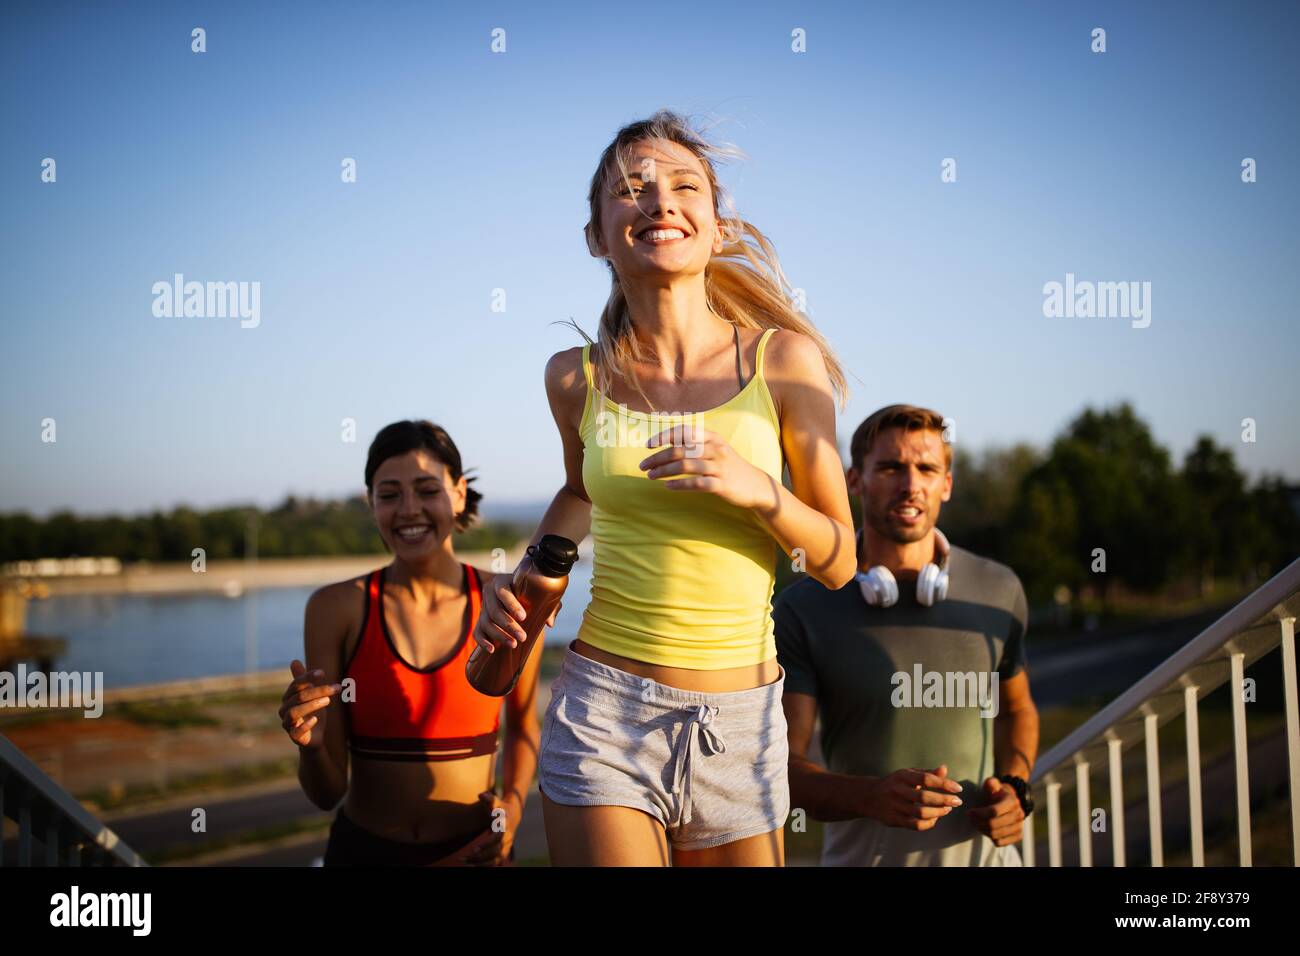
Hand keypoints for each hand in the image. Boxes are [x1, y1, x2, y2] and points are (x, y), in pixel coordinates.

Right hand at [278, 660, 340, 748]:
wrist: (315, 736)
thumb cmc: (312, 712)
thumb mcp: (311, 694)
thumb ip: (304, 680)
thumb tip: (293, 660)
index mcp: (288, 698)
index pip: (295, 685)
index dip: (307, 677)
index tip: (323, 673)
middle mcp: (285, 710)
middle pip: (298, 697)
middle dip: (317, 691)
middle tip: (335, 688)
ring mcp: (287, 724)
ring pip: (294, 712)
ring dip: (311, 705)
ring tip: (328, 701)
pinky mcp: (294, 737)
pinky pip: (295, 732)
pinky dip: (306, 725)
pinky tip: (316, 719)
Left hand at [456, 791, 518, 865]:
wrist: (513, 816)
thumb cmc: (501, 808)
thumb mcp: (497, 802)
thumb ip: (489, 798)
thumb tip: (481, 795)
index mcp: (505, 827)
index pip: (497, 838)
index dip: (486, 844)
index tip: (474, 849)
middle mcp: (507, 839)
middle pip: (494, 852)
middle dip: (479, 857)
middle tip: (462, 858)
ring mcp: (506, 847)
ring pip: (495, 860)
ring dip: (480, 864)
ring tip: (463, 862)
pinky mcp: (503, 853)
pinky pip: (495, 864)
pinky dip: (484, 866)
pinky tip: (471, 865)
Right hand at [471, 567, 561, 657]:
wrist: (515, 592)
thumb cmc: (531, 592)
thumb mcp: (540, 594)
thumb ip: (548, 606)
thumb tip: (549, 623)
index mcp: (502, 581)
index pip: (503, 592)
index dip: (512, 605)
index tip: (523, 617)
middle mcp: (489, 592)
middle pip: (494, 610)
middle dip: (508, 625)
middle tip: (522, 637)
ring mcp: (483, 607)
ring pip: (486, 622)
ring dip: (499, 635)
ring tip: (514, 644)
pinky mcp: (480, 620)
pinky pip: (477, 631)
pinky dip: (483, 641)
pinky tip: (492, 649)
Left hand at [639, 423, 772, 510]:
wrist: (755, 485)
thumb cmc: (728, 466)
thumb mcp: (715, 449)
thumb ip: (695, 445)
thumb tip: (667, 444)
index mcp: (712, 437)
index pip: (683, 431)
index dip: (663, 436)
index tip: (648, 445)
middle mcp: (716, 449)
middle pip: (680, 450)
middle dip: (657, 458)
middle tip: (643, 466)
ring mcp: (719, 467)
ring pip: (686, 466)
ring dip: (664, 471)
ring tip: (651, 476)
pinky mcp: (722, 485)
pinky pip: (696, 483)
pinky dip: (679, 485)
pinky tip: (668, 486)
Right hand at [863, 764, 963, 829]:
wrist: (868, 796)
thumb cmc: (894, 783)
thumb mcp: (908, 774)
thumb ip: (927, 773)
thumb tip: (945, 769)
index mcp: (902, 776)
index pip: (926, 779)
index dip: (944, 784)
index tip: (958, 788)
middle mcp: (897, 790)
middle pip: (924, 797)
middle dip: (944, 800)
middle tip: (957, 801)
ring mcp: (895, 806)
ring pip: (921, 813)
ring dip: (938, 813)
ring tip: (947, 809)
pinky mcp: (894, 820)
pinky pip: (915, 825)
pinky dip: (929, 823)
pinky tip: (935, 818)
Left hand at [969, 776, 1025, 845]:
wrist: (1011, 801)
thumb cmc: (998, 792)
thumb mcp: (994, 784)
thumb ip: (991, 783)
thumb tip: (990, 785)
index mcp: (1012, 802)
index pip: (994, 811)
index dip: (979, 813)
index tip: (969, 812)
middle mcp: (1018, 815)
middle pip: (993, 825)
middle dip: (978, 823)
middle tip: (970, 818)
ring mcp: (1019, 827)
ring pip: (995, 835)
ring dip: (982, 830)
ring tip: (976, 823)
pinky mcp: (1018, 836)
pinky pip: (1000, 842)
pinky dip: (990, 838)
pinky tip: (986, 829)